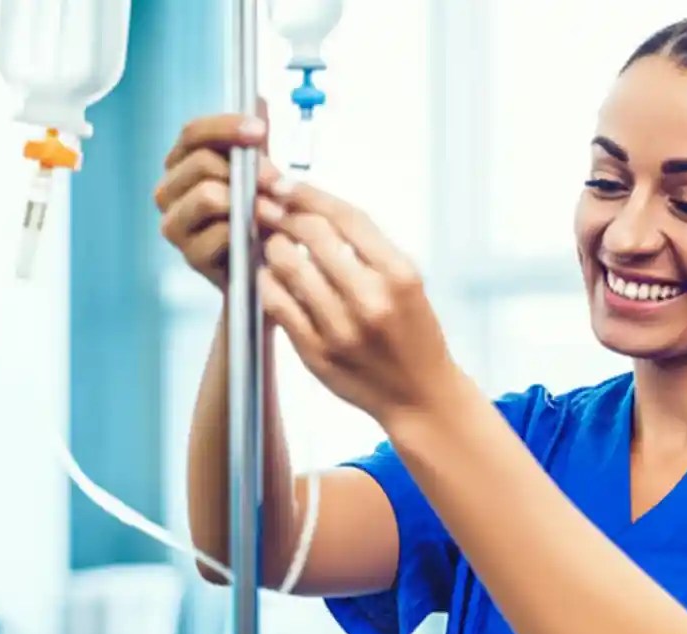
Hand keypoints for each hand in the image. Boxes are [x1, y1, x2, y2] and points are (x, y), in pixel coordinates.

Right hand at [154, 100, 289, 288]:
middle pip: (200, 162)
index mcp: (183, 165)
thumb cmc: (261, 220)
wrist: (266, 273)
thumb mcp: (263, 176)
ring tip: (275, 211)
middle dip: (247, 170)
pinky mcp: (190, 256)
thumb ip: (257, 142)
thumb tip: (258, 98)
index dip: (226, 126)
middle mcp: (170, 192)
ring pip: (206, 195)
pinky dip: (246, 231)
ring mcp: (175, 225)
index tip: (260, 130)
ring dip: (248, 201)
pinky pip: (218, 232)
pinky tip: (264, 237)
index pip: (192, 133)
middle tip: (279, 183)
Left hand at [261, 182, 465, 424]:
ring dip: (272, 246)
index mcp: (399, 275)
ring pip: (288, 267)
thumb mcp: (407, 282)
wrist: (420, 396)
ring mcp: (341, 329)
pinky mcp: (316, 353)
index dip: (309, 194)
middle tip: (267, 206)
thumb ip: (367, 247)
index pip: (347, 217)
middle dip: (283, 213)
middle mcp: (371, 300)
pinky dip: (267, 282)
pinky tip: (268, 274)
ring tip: (270, 241)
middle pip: (314, 235)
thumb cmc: (413, 331)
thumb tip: (312, 207)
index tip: (286, 184)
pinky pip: (277, 304)